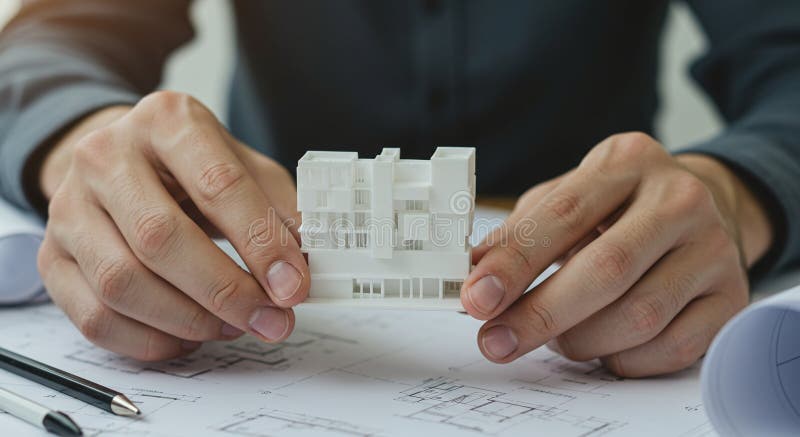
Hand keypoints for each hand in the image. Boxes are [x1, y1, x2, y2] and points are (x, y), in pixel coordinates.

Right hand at [36, 91, 309, 360]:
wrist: (120, 161)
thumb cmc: (191, 166)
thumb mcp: (243, 166)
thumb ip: (278, 208)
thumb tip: (306, 265)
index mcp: (167, 120)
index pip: (217, 184)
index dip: (261, 242)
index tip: (293, 285)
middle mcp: (107, 156)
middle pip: (161, 239)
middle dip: (226, 291)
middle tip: (270, 319)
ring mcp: (69, 207)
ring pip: (123, 284)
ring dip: (190, 320)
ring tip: (233, 326)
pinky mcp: (52, 256)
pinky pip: (95, 317)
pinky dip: (150, 341)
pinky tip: (189, 337)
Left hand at [463, 132, 772, 376]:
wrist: (696, 209)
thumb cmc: (614, 208)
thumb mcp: (563, 199)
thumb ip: (519, 234)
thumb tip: (474, 278)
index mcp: (628, 161)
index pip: (563, 214)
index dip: (515, 262)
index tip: (477, 298)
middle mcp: (680, 198)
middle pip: (606, 270)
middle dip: (541, 314)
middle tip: (497, 340)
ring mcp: (714, 248)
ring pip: (638, 317)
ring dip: (580, 341)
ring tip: (555, 337)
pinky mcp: (732, 295)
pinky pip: (673, 348)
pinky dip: (623, 359)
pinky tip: (602, 348)